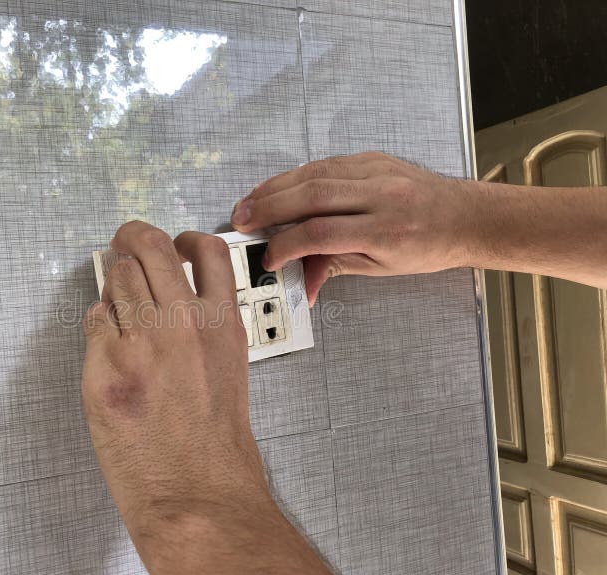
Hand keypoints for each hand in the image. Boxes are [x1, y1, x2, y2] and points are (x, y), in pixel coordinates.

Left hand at [81, 221, 350, 574]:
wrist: (198, 495)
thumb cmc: (218, 446)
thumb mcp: (230, 369)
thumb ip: (205, 328)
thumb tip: (169, 299)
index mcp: (222, 323)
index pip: (207, 249)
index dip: (184, 238)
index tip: (175, 243)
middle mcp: (182, 322)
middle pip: (149, 246)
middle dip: (132, 236)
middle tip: (126, 241)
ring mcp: (140, 342)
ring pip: (115, 276)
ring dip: (114, 283)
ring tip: (118, 302)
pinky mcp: (104, 367)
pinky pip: (92, 320)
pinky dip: (98, 325)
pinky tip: (108, 345)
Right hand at [231, 152, 475, 304]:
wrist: (465, 216)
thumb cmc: (427, 248)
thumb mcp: (382, 267)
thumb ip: (335, 267)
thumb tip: (301, 285)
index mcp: (385, 229)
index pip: (320, 233)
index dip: (286, 246)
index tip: (268, 259)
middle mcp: (380, 194)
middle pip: (311, 195)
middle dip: (268, 207)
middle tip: (240, 221)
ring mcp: (376, 170)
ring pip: (314, 172)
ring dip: (275, 187)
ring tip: (249, 203)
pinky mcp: (373, 157)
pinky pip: (326, 163)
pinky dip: (296, 176)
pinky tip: (278, 188)